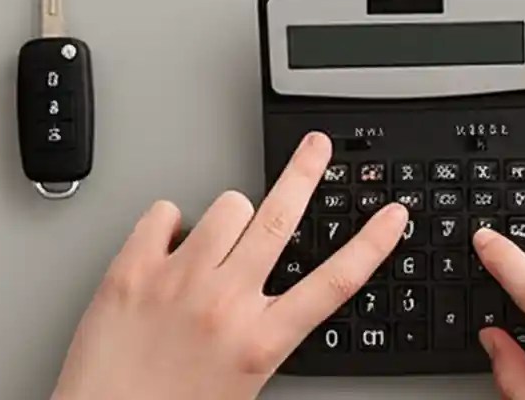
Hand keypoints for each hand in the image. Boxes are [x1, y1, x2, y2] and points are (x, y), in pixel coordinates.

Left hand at [51, 132, 407, 399]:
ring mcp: (177, 282)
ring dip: (225, 219)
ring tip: (211, 246)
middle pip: (279, 218)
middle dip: (305, 172)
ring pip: (225, 206)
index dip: (372, 243)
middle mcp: (224, 304)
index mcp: (259, 340)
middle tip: (316, 147)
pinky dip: (168, 223)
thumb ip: (263, 330)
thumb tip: (273, 286)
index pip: (335, 282)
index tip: (392, 216)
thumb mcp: (243, 378)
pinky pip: (165, 212)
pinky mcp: (131, 270)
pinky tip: (167, 246)